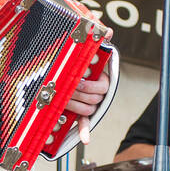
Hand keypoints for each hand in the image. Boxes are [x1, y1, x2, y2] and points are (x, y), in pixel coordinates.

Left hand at [50, 22, 113, 145]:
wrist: (63, 66)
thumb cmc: (76, 58)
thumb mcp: (85, 48)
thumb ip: (95, 39)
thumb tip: (107, 31)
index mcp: (102, 79)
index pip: (101, 88)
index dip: (88, 86)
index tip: (77, 81)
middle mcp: (97, 93)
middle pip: (93, 100)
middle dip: (78, 94)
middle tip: (66, 89)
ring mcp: (89, 104)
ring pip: (88, 110)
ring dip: (75, 106)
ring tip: (63, 98)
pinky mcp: (80, 114)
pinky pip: (86, 125)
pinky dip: (85, 132)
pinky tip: (85, 140)